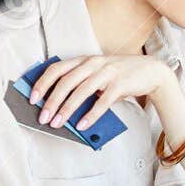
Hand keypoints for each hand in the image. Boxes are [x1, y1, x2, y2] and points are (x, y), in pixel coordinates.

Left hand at [28, 55, 180, 130]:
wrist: (152, 71)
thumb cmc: (121, 76)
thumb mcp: (99, 75)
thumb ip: (82, 85)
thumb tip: (61, 107)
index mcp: (85, 60)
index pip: (57, 68)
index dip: (43, 83)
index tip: (32, 98)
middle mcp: (94, 63)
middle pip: (66, 81)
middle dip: (52, 101)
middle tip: (43, 117)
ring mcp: (108, 72)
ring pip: (82, 91)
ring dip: (67, 109)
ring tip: (58, 124)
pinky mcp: (121, 84)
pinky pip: (103, 101)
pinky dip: (91, 115)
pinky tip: (83, 125)